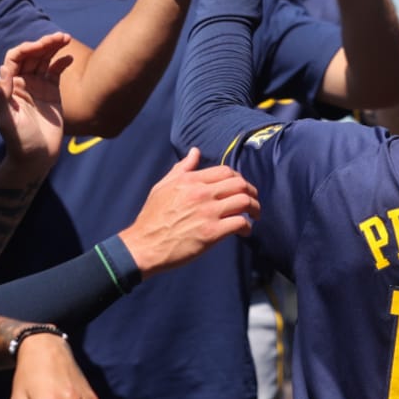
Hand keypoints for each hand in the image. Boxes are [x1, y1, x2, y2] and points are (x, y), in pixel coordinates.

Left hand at [0, 33, 71, 179]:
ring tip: (66, 39)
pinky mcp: (52, 93)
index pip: (16, 58)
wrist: (36, 157)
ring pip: (45, 60)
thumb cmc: (19, 141)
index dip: (28, 48)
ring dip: (54, 48)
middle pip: (33, 55)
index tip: (42, 45)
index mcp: (10, 86)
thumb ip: (4, 96)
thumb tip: (3, 69)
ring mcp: (38, 87)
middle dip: (45, 44)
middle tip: (60, 37)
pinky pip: (56, 72)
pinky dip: (62, 62)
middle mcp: (23, 82)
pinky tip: (70, 56)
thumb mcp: (8, 120)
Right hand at [119, 149, 260, 276]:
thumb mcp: (163, 187)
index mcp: (191, 180)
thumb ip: (182, 168)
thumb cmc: (152, 218)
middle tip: (253, 201)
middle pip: (240, 184)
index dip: (239, 179)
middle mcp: (201, 193)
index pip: (226, 171)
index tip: (240, 188)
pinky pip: (240, 223)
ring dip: (255, 208)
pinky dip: (247, 226)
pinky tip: (244, 231)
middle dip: (252, 192)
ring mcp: (208, 213)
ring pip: (244, 202)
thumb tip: (195, 152)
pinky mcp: (211, 233)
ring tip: (254, 215)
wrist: (143, 246)